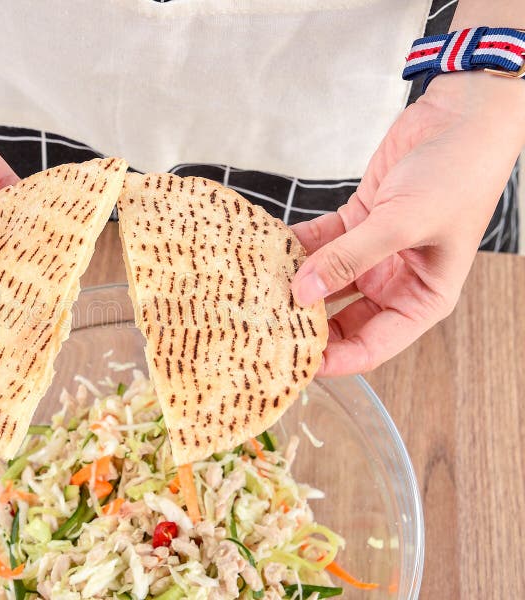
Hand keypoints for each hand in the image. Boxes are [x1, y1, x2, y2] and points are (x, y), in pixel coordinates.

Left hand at [291, 72, 524, 375]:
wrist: (461, 116)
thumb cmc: (457, 174)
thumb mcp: (402, 223)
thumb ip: (350, 258)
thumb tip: (302, 291)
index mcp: (422, 298)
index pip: (373, 346)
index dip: (335, 360)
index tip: (294, 364)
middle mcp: (395, 282)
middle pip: (342, 320)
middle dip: (306, 326)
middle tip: (264, 330)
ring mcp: (373, 254)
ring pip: (325, 281)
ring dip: (294, 284)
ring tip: (256, 293)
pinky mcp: (356, 223)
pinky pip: (319, 243)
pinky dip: (295, 246)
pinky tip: (266, 250)